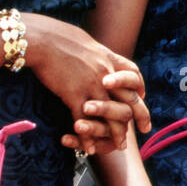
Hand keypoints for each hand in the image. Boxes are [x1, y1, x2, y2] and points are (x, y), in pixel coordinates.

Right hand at [23, 14, 150, 146]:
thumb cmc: (58, 36)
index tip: (142, 97)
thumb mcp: (85, 41)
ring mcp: (92, 86)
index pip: (134, 74)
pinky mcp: (74, 95)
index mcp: (109, 59)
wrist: (42, 39)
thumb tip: (95, 53)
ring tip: (119, 145)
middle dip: (140, 116)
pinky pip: (84, 121)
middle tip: (144, 129)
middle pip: (130, 99)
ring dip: (117, 133)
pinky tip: (89, 148)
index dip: (140, 87)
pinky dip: (88, 138)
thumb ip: (95, 53)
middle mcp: (106, 74)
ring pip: (111, 115)